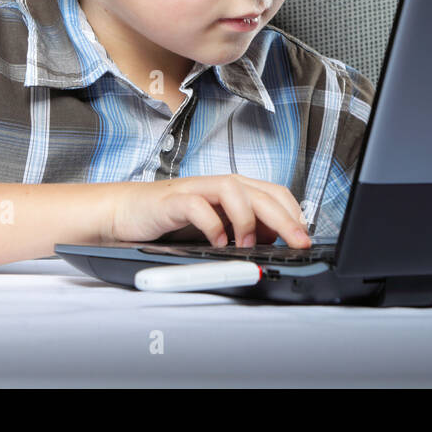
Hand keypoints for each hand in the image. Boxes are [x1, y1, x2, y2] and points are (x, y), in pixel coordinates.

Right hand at [109, 175, 311, 248]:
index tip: (304, 237)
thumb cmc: (172, 219)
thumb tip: (276, 239)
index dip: (293, 213)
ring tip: (249, 245)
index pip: (274, 193)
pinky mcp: (172, 201)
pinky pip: (197, 206)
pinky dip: (211, 224)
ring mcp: (195, 190)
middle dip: (285, 218)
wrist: (127, 212)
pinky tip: (217, 242)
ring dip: (247, 219)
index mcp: (233, 190)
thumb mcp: (217, 225)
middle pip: (260, 192)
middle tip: (297, 242)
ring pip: (233, 190)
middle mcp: (217, 185)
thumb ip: (244, 228)